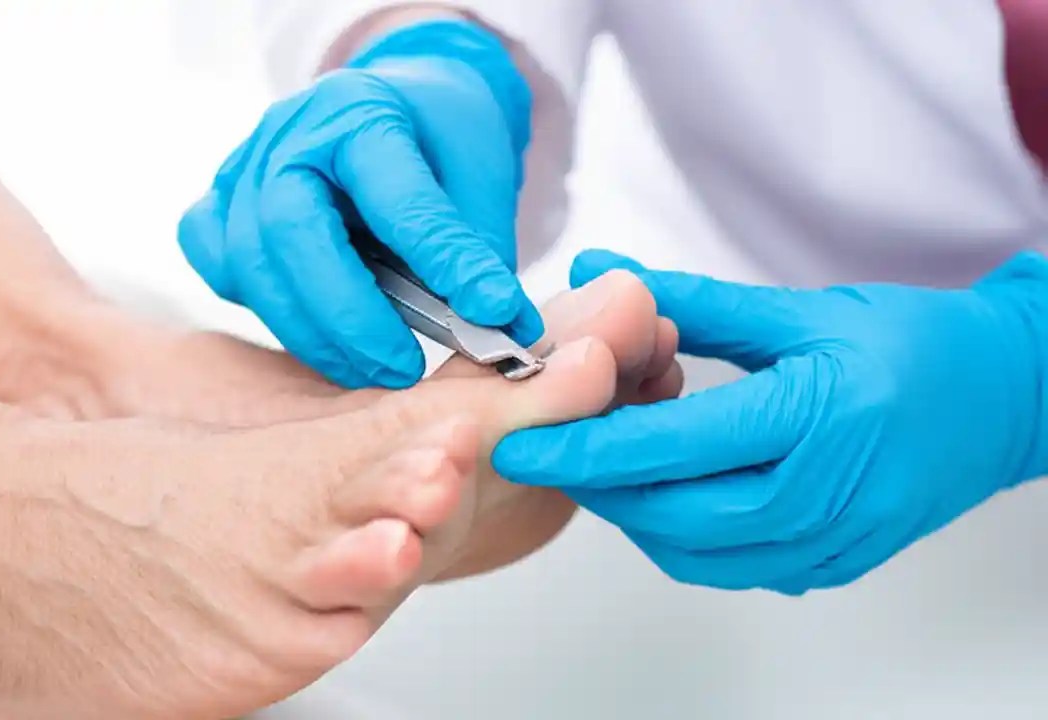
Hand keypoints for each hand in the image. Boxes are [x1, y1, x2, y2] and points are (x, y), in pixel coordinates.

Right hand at [178, 19, 541, 388]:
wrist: (399, 104)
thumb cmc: (440, 140)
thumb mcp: (480, 175)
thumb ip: (480, 248)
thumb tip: (500, 328)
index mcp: (362, 109)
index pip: (398, 197)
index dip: (445, 261)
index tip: (494, 312)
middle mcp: (289, 132)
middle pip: (291, 230)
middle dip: (350, 315)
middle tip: (404, 369)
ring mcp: (243, 167)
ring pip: (249, 262)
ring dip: (312, 333)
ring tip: (372, 369)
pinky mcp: (219, 204)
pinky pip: (218, 265)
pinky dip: (261, 308)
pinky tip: (314, 336)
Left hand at [493, 250, 1047, 593]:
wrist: (1002, 400)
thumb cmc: (911, 345)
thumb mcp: (799, 311)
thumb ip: (692, 300)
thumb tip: (601, 273)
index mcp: (816, 418)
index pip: (671, 447)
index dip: (583, 446)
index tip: (519, 438)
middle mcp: (823, 494)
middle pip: (670, 512)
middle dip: (593, 483)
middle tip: (542, 447)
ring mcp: (829, 540)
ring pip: (692, 548)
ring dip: (630, 510)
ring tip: (592, 461)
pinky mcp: (829, 564)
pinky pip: (728, 564)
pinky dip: (676, 533)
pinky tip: (656, 490)